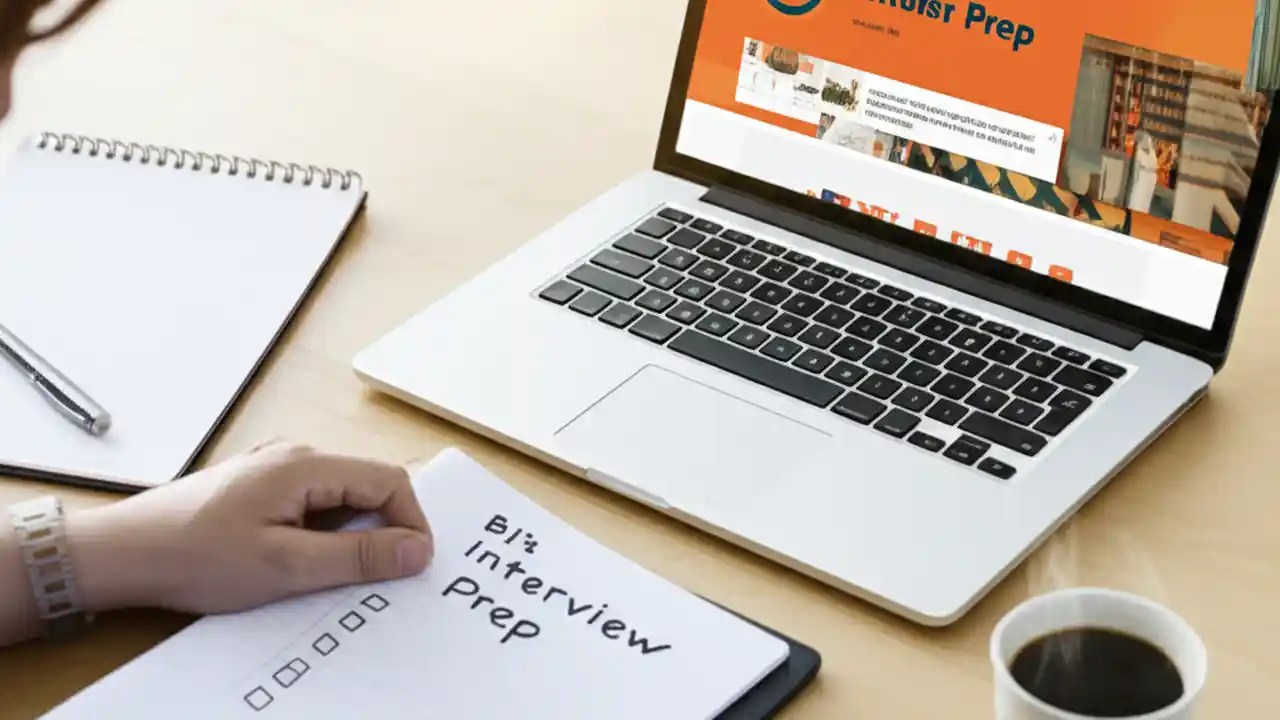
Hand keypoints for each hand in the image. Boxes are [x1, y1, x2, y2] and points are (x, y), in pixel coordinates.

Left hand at [66, 442, 433, 614]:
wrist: (123, 553)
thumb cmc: (192, 555)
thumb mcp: (286, 565)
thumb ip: (358, 556)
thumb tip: (415, 549)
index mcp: (305, 464)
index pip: (388, 481)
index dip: (411, 522)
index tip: (412, 563)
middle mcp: (293, 456)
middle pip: (366, 486)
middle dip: (380, 532)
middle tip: (370, 577)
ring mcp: (273, 470)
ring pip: (338, 499)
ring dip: (347, 536)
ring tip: (320, 575)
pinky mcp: (258, 488)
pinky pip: (311, 505)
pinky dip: (320, 534)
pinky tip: (296, 563)